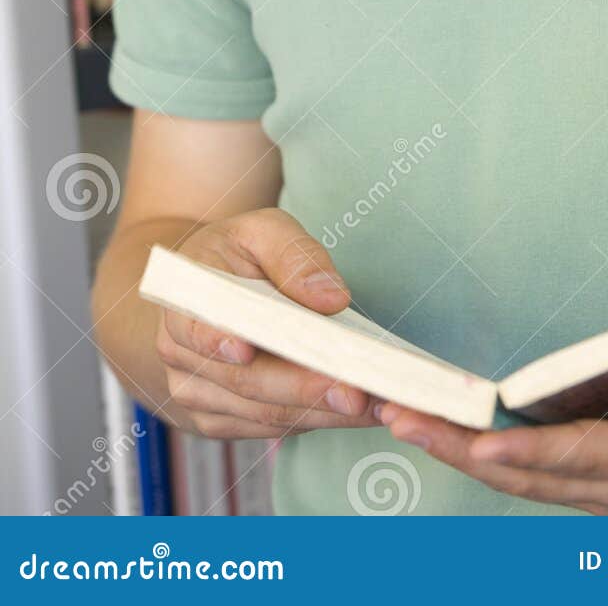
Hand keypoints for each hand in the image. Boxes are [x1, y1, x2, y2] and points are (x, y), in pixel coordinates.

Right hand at [153, 208, 374, 439]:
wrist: (204, 291)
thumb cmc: (237, 256)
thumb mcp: (261, 231)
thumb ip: (293, 255)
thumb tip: (330, 298)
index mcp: (186, 300)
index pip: (197, 327)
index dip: (218, 341)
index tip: (248, 350)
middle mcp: (180, 355)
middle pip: (246, 381)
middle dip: (303, 388)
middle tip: (354, 392)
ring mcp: (197, 394)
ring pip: (263, 413)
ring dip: (321, 413)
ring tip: (374, 404)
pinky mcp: (219, 421)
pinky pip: (270, 428)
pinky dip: (315, 420)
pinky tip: (355, 412)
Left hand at [378, 345, 607, 514]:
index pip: (577, 457)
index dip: (528, 451)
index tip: (478, 438)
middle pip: (524, 474)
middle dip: (457, 449)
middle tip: (397, 416)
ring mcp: (600, 484)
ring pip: (515, 476)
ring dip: (456, 450)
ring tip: (397, 416)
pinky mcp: (593, 472)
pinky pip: (526, 469)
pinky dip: (480, 451)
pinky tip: (445, 427)